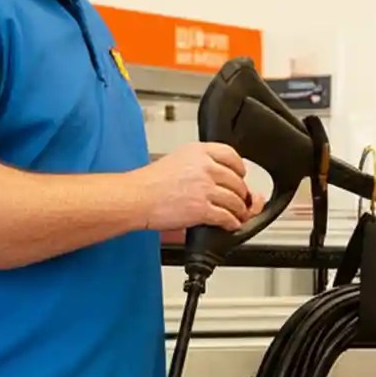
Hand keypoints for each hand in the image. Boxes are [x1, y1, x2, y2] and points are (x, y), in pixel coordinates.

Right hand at [133, 142, 251, 231]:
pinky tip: (230, 224)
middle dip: (240, 193)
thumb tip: (220, 175)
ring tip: (237, 214)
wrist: (135, 198)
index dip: (239, 168)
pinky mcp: (202, 209)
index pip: (231, 155)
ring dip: (239, 210)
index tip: (241, 174)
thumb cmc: (149, 183)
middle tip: (240, 200)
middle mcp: (205, 167)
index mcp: (198, 152)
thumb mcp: (177, 160)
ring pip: (234, 200)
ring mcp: (205, 188)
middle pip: (236, 181)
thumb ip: (200, 164)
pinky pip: (226, 217)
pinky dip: (231, 222)